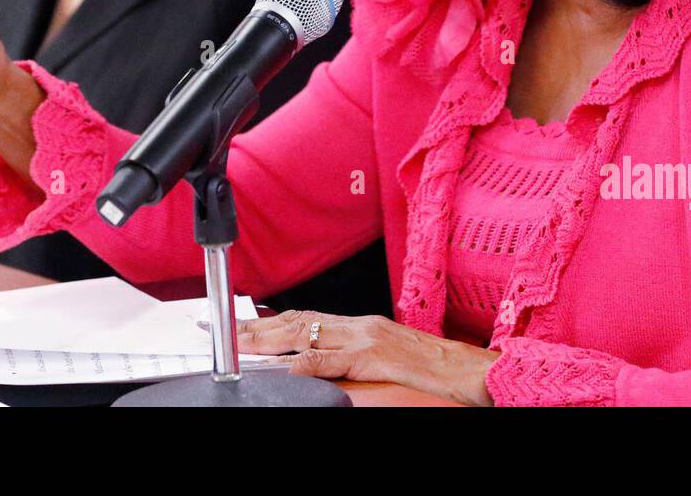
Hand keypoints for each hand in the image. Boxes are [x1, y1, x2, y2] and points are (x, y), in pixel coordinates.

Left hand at [236, 310, 499, 405]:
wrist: (469, 370)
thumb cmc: (434, 369)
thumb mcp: (387, 358)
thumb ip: (354, 358)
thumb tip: (320, 364)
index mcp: (362, 326)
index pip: (306, 319)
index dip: (271, 321)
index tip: (241, 324)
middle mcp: (359, 326)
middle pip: (297, 322)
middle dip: (257, 326)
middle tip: (221, 329)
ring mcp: (366, 339)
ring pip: (305, 335)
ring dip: (267, 339)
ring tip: (238, 343)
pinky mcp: (374, 357)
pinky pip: (329, 361)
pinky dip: (301, 364)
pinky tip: (281, 368)